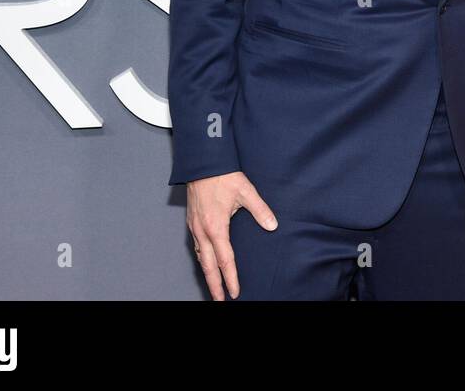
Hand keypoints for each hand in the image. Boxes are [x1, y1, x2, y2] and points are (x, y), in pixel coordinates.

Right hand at [186, 171, 277, 300]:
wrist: (203, 163)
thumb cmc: (222, 176)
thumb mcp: (246, 191)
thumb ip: (260, 210)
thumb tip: (272, 225)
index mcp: (216, 226)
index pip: (225, 260)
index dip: (230, 278)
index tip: (234, 292)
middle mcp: (202, 230)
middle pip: (208, 266)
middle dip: (214, 285)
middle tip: (219, 300)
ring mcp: (195, 227)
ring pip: (201, 257)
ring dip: (207, 273)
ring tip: (214, 286)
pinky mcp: (192, 222)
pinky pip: (197, 247)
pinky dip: (202, 259)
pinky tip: (207, 261)